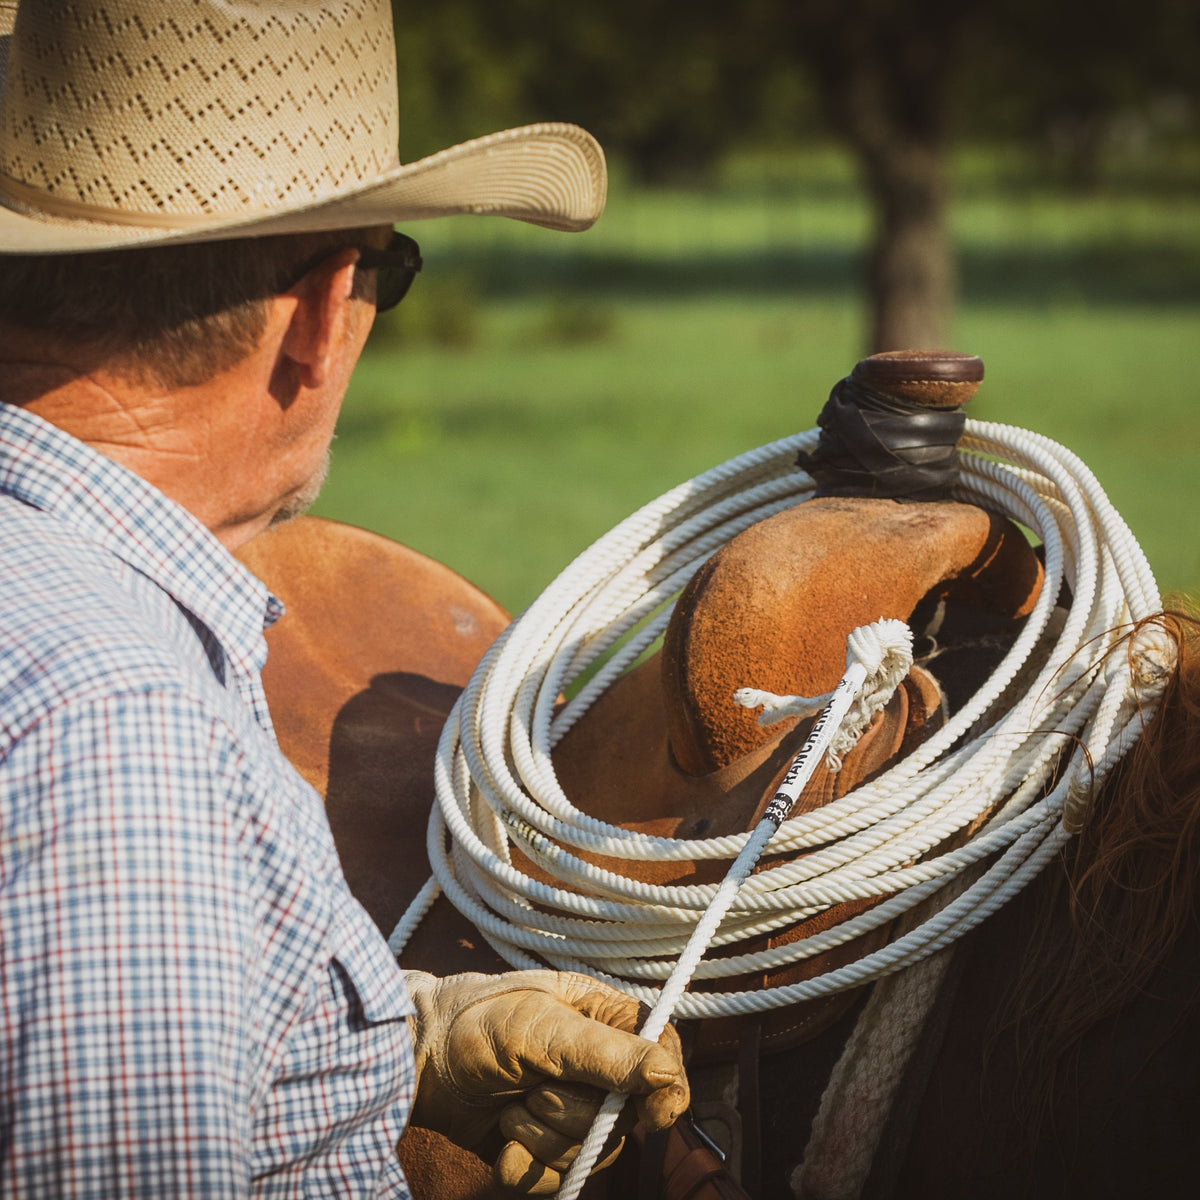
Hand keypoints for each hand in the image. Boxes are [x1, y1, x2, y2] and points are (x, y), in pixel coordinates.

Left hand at [402, 969, 688, 1194]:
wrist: (416, 1062)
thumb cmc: (476, 1021)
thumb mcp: (541, 1027)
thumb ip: (607, 1053)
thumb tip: (667, 1074)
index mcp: (604, 1019)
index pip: (663, 1054)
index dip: (666, 1090)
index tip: (650, 1117)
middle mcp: (594, 1065)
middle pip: (623, 1119)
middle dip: (572, 1115)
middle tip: (531, 1087)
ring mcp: (568, 1107)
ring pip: (589, 1153)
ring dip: (541, 1139)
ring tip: (509, 1108)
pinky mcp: (540, 1144)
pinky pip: (556, 1178)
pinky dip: (524, 1166)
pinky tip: (500, 1140)